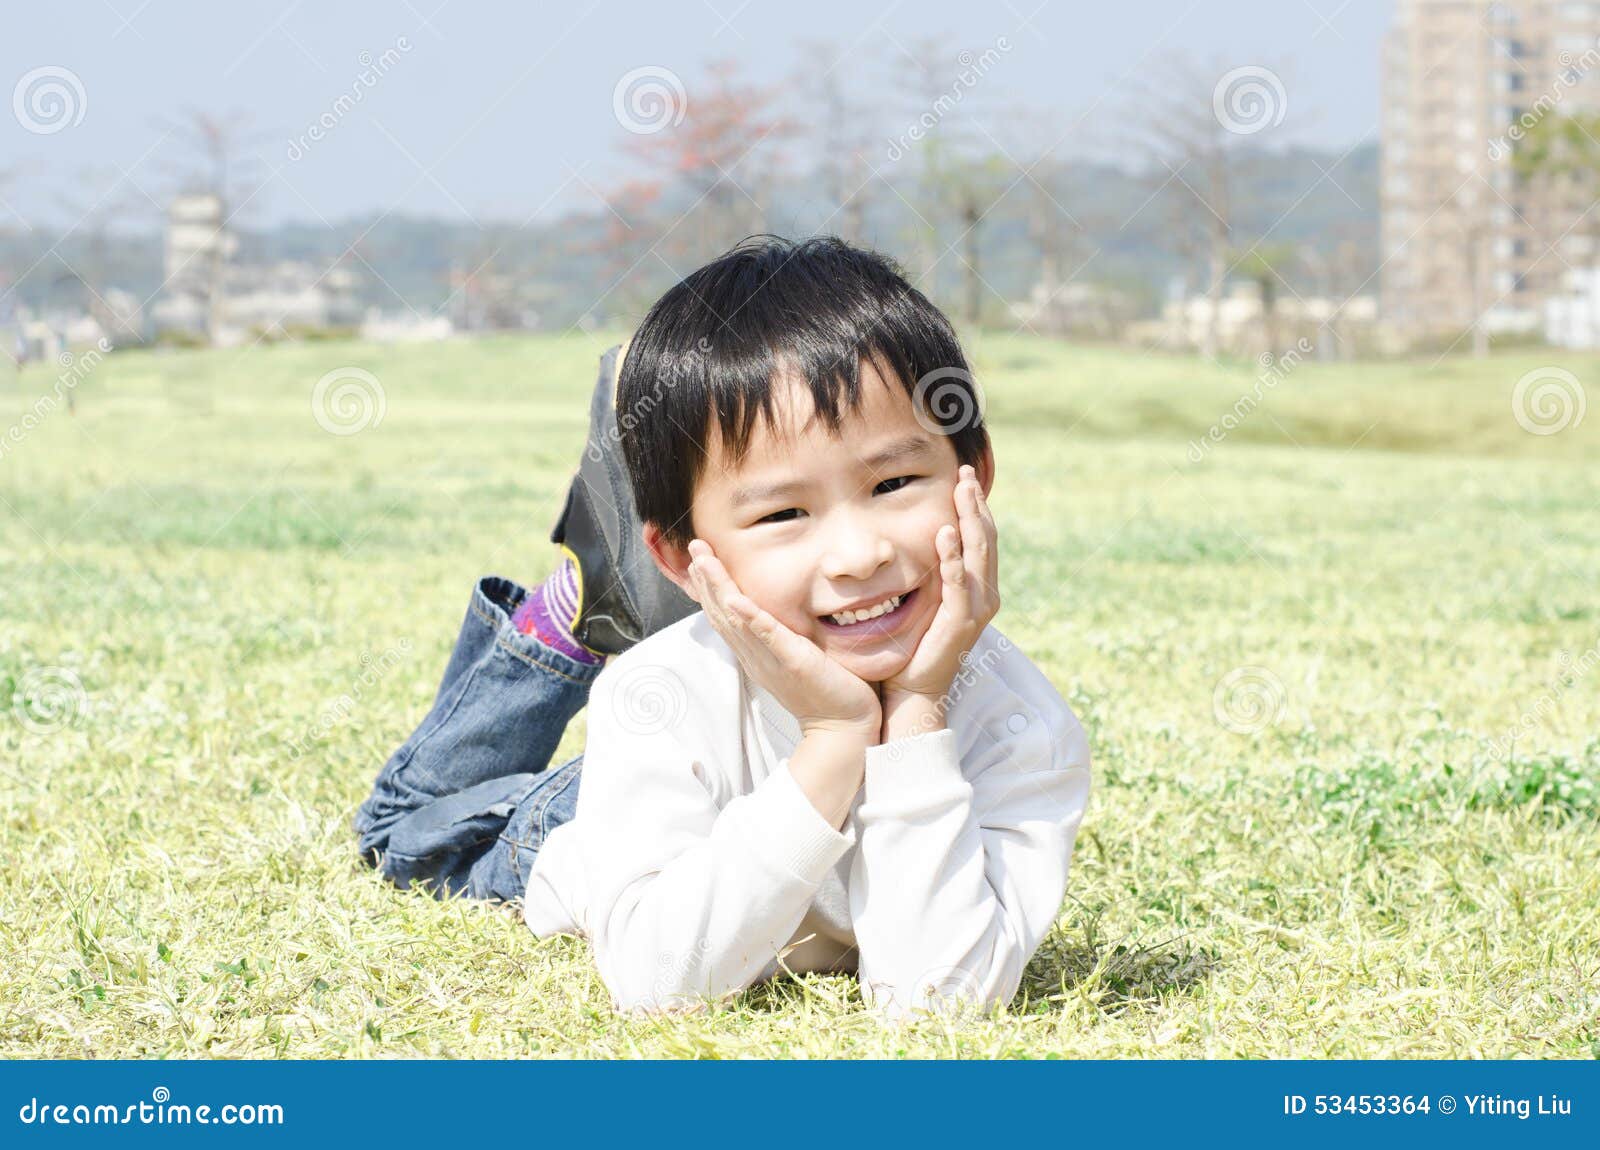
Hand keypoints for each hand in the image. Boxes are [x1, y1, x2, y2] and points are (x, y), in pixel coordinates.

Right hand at [686, 539, 881, 737]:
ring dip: (718, 589)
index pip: (725, 615)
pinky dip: (750, 618)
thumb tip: (778, 614)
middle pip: (722, 613)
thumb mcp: (795, 657)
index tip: (700, 558)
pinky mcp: (793, 662)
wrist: (843, 728)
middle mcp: (756, 656)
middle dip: (706, 579)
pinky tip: (736, 600)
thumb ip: (783, 637)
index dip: (710, 587)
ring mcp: (771, 660)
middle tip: (695, 546)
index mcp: (755, 654)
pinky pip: (768, 637)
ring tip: (703, 561)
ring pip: (736, 620)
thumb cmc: (826, 691)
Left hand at [881, 464, 999, 707]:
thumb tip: (926, 538)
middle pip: (985, 539)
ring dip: (969, 520)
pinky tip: (944, 536)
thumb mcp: (928, 598)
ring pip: (978, 555)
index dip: (976, 507)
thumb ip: (934, 572)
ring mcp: (975, 609)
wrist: (915, 687)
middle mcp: (985, 595)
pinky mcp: (959, 623)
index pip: (982, 538)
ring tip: (962, 492)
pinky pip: (958, 585)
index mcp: (979, 587)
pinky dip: (953, 559)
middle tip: (965, 474)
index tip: (964, 477)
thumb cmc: (918, 644)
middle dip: (975, 504)